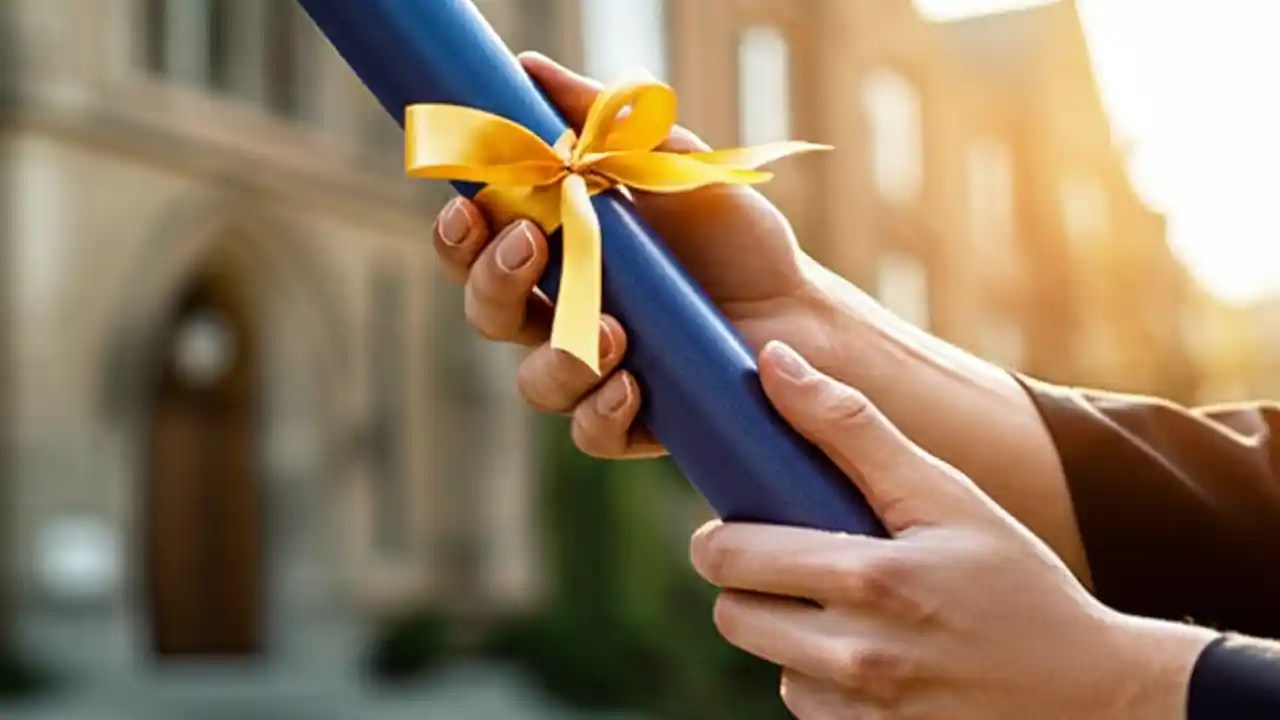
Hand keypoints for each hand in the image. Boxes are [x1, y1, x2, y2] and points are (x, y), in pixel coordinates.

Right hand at [432, 51, 844, 458]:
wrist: (799, 306)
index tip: (472, 210)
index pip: (478, 249)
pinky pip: (589, 432)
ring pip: (534, 383)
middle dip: (491, 284)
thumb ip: (603, 121)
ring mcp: (596, 370)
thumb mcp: (671, 162)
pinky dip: (602, 412)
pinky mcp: (634, 421)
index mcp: (560, 253)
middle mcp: (564, 313)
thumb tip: (529, 67)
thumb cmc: (732, 232)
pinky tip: (634, 385)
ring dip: (558, 356)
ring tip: (613, 329)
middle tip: (530, 245)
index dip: (458, 236)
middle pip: (487, 314)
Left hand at [690, 341, 1215, 719]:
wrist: (1088, 690)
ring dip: (790, 634)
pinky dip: (823, 679)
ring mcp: (863, 711)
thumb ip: (851, 425)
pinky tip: (873, 655)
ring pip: (769, 660)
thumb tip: (775, 361)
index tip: (746, 524)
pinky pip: (806, 704)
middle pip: (733, 615)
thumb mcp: (945, 494)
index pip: (730, 556)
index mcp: (871, 577)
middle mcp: (858, 654)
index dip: (724, 536)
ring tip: (850, 609)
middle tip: (792, 563)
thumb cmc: (1014, 579)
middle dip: (749, 584)